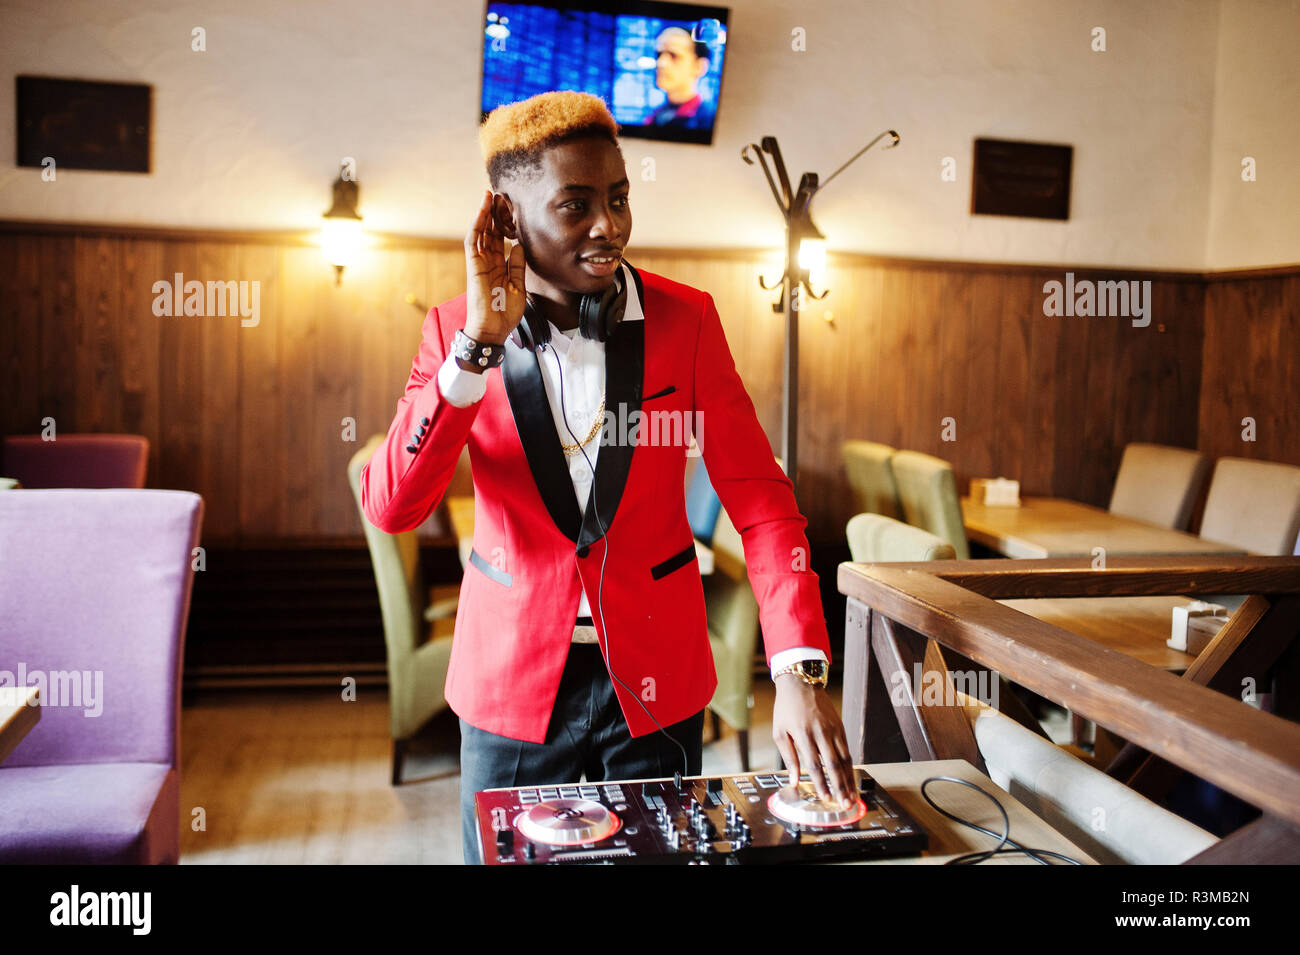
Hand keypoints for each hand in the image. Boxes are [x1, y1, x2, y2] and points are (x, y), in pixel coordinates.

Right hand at [464, 188, 525, 344]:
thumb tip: (519, 245)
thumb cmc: (504, 315)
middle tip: (500, 195)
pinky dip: (477, 224)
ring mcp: (479, 263)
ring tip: (490, 195)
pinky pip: (473, 241)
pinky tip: (482, 210)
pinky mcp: (473, 266)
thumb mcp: (518, 287)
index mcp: (498, 268)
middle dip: (494, 213)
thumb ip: (517, 266)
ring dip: (484, 213)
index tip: (510, 209)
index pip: (499, 240)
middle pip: (489, 232)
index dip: (503, 224)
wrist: (493, 331)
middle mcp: (487, 263)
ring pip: (480, 232)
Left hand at [772, 674, 856, 806]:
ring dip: (848, 779)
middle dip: (839, 786)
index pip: (814, 764)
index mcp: (803, 734)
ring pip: (844, 759)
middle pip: (833, 764)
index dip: (821, 783)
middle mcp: (821, 732)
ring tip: (851, 796)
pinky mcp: (840, 727)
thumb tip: (793, 779)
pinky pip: (847, 750)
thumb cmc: (787, 708)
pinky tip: (850, 777)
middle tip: (844, 803)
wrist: (801, 683)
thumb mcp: (779, 732)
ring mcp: (833, 730)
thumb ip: (788, 757)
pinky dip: (849, 766)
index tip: (826, 797)